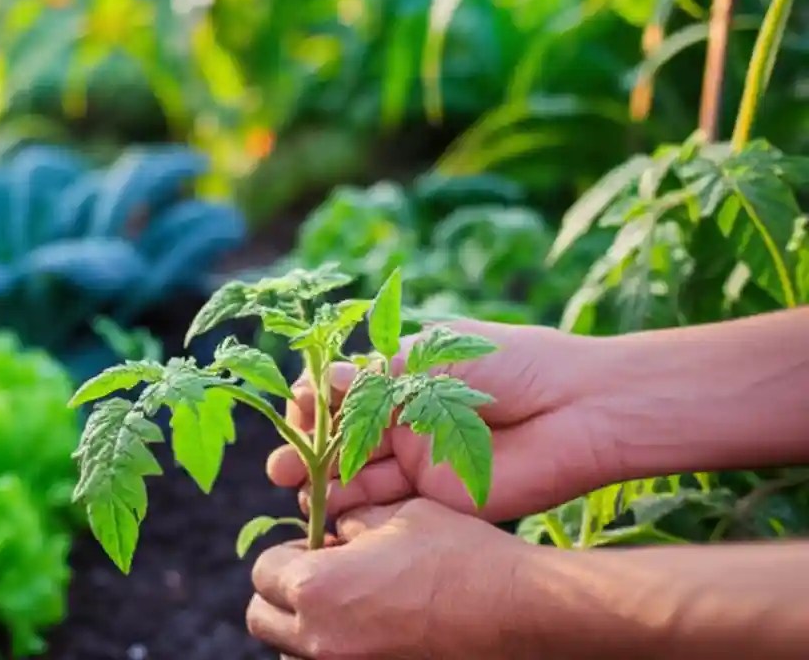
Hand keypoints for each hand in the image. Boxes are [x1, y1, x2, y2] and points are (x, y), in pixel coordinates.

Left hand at [247, 499, 534, 659]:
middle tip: (325, 577)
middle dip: (283, 593)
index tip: (320, 546)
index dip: (290, 553)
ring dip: (305, 627)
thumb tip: (334, 527)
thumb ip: (353, 520)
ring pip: (291, 651)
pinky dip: (335, 648)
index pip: (263, 571)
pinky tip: (373, 628)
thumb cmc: (462, 556)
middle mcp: (320, 639)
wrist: (521, 612)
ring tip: (349, 606)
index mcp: (317, 588)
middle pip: (262, 618)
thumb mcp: (400, 516)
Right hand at [268, 320, 618, 520]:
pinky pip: (386, 504)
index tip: (297, 406)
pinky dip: (353, 505)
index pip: (344, 392)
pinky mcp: (437, 499)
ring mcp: (420, 461)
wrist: (579, 407)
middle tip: (282, 462)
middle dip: (307, 448)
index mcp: (407, 378)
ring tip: (294, 482)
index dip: (315, 401)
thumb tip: (326, 381)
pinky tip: (327, 502)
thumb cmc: (513, 363)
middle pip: (342, 438)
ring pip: (356, 474)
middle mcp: (407, 421)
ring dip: (322, 479)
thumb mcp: (436, 355)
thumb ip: (379, 376)